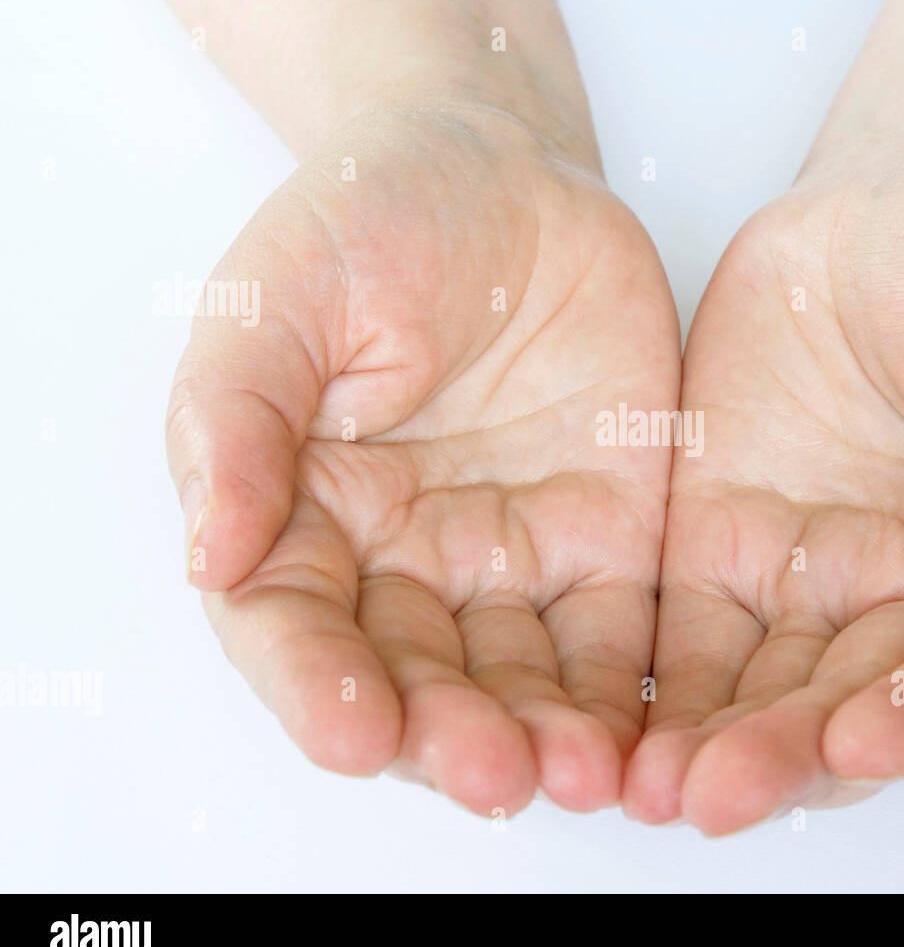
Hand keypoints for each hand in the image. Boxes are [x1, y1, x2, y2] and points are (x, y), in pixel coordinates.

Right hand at [167, 104, 678, 815]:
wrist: (505, 170)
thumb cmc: (373, 217)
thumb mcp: (282, 294)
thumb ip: (238, 417)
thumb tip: (214, 556)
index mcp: (306, 513)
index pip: (297, 625)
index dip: (317, 685)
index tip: (354, 731)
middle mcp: (405, 559)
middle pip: (418, 675)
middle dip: (450, 734)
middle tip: (490, 776)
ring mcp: (510, 557)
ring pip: (519, 677)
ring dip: (545, 736)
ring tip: (577, 775)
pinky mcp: (607, 540)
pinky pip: (616, 635)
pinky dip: (627, 693)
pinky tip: (646, 736)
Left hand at [624, 132, 903, 833]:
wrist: (880, 200)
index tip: (866, 742)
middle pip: (864, 703)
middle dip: (795, 757)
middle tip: (720, 795)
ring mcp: (812, 579)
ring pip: (769, 691)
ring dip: (715, 747)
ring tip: (654, 790)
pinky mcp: (722, 552)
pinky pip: (688, 641)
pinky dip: (655, 693)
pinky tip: (613, 732)